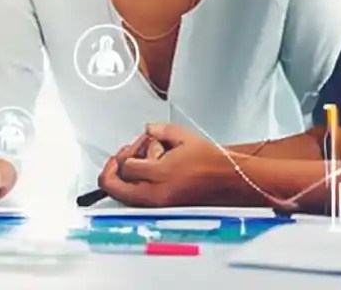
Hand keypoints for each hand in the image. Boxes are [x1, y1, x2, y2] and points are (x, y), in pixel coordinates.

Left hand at [97, 123, 228, 206]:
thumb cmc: (212, 162)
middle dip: (111, 171)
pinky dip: (134, 188)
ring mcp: (157, 205)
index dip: (127, 152)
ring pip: (123, 197)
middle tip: (119, 159)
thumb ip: (160, 130)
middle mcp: (155, 194)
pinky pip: (136, 202)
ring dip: (123, 180)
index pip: (125, 165)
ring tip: (140, 164)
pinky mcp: (161, 210)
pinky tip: (147, 176)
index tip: (135, 146)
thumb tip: (147, 130)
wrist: (229, 181)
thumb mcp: (183, 137)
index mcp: (160, 174)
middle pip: (114, 188)